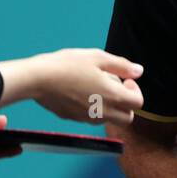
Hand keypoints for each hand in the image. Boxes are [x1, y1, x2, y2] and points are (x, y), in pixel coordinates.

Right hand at [0, 48, 143, 123]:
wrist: (38, 79)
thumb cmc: (68, 64)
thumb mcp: (98, 57)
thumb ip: (122, 65)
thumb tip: (139, 72)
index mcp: (113, 96)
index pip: (138, 103)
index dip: (135, 91)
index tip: (125, 80)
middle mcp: (103, 113)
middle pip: (127, 118)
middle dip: (125, 104)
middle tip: (113, 87)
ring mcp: (88, 119)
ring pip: (109, 120)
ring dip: (109, 107)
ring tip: (94, 87)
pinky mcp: (74, 120)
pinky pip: (91, 118)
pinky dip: (93, 109)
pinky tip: (79, 92)